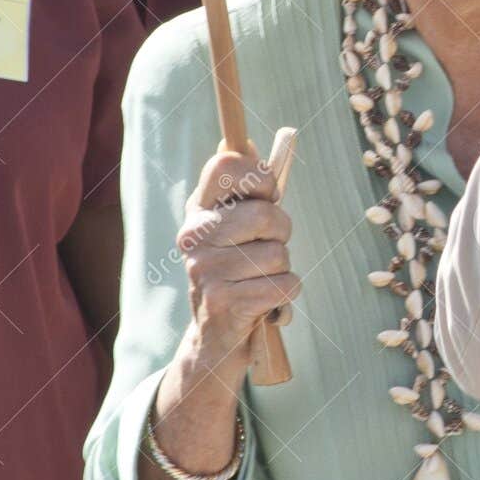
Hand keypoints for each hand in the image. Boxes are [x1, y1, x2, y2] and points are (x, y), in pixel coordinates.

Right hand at [178, 146, 296, 380]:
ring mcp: (204, 270)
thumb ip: (245, 189)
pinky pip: (285, 285)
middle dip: (282, 233)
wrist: (217, 337)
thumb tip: (246, 142)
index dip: (259, 176)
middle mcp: (194, 235)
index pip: (226, 165)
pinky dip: (285, 295)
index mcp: (198, 210)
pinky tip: (263, 301)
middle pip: (267, 214)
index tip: (264, 195)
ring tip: (259, 279)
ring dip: (282, 269)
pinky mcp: (223, 302)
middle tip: (268, 248)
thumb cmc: (238, 271)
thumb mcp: (236, 228)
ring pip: (280, 254)